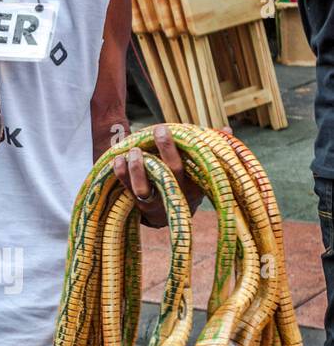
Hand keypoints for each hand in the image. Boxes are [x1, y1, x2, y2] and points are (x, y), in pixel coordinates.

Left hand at [112, 124, 231, 227]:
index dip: (190, 150)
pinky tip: (118, 159)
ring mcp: (157, 202)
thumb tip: (228, 130)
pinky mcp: (140, 205)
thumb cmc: (188, 183)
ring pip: (146, 188)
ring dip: (138, 168)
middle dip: (166, 150)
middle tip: (160, 129)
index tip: (181, 130)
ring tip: (134, 149)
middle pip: (172, 174)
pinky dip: (122, 174)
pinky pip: (129, 190)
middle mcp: (177, 194)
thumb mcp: (202, 171)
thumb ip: (210, 149)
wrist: (171, 216)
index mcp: (196, 184)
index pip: (195, 166)